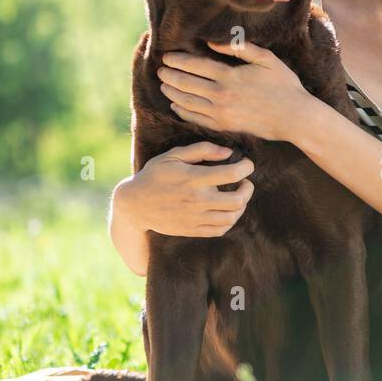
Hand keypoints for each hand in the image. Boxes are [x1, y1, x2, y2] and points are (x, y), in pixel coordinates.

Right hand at [121, 142, 254, 237]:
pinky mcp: (192, 230)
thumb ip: (202, 150)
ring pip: (231, 217)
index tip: (247, 164)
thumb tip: (228, 152)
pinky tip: (227, 211)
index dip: (246, 167)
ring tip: (238, 197)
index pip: (232, 174)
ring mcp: (195, 218)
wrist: (134, 205)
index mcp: (193, 178)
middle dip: (248, 189)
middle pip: (237, 200)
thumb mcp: (173, 155)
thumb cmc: (155, 175)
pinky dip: (230, 220)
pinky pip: (220, 230)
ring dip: (241, 206)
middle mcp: (197, 200)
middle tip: (245, 183)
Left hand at [158, 40, 306, 141]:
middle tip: (160, 70)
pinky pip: (196, 119)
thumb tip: (212, 42)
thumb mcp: (266, 59)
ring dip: (172, 92)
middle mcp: (220, 95)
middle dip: (169, 75)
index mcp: (229, 76)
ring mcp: (220, 113)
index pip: (194, 65)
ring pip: (186, 102)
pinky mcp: (224, 126)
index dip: (177, 60)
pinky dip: (182, 111)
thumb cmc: (284, 85)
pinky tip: (176, 105)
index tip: (166, 57)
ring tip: (164, 85)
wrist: (294, 118)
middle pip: (185, 83)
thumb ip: (239, 48)